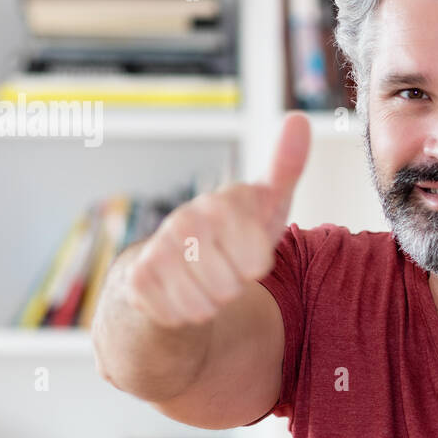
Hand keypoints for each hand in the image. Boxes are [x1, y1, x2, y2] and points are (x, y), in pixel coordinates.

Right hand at [125, 111, 311, 328]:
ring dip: (210, 302)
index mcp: (223, 203)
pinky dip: (185, 314)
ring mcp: (158, 248)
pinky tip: (181, 291)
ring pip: (203, 306)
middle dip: (233, 286)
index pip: (256, 261)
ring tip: (205, 280)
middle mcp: (187, 221)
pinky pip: (178, 317)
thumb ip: (287, 165)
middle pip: (231, 287)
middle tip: (225, 267)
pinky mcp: (138, 279)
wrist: (179, 261)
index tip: (250, 251)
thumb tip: (299, 120)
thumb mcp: (267, 202)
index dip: (256, 265)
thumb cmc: (234, 232)